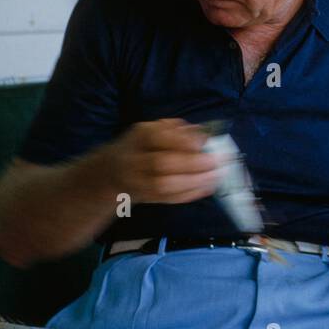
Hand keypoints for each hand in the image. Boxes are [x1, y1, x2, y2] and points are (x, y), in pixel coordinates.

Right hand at [94, 118, 223, 204]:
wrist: (113, 172)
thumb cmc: (143, 146)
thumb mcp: (156, 129)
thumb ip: (178, 130)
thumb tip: (204, 134)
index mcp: (140, 136)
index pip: (157, 137)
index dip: (182, 141)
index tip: (204, 143)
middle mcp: (134, 159)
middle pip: (160, 164)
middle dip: (192, 164)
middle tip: (215, 162)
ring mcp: (137, 181)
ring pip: (164, 185)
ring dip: (194, 182)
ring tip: (216, 176)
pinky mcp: (145, 198)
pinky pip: (168, 199)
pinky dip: (190, 194)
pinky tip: (207, 188)